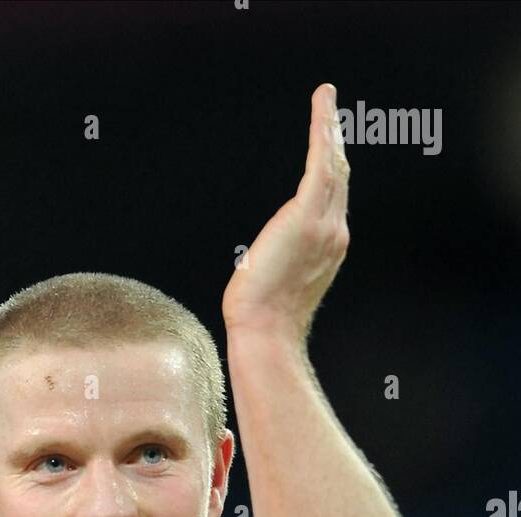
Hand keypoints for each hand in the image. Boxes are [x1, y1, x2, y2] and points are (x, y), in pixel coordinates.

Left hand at [222, 84, 349, 344]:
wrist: (265, 330)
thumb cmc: (263, 315)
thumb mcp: (280, 280)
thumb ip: (285, 257)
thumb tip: (272, 253)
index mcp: (329, 246)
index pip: (334, 197)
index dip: (334, 167)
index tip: (331, 144)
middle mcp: (335, 232)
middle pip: (339, 175)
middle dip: (336, 140)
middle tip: (331, 110)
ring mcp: (325, 224)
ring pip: (333, 163)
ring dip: (330, 126)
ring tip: (325, 98)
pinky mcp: (306, 216)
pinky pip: (320, 163)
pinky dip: (322, 131)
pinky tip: (322, 107)